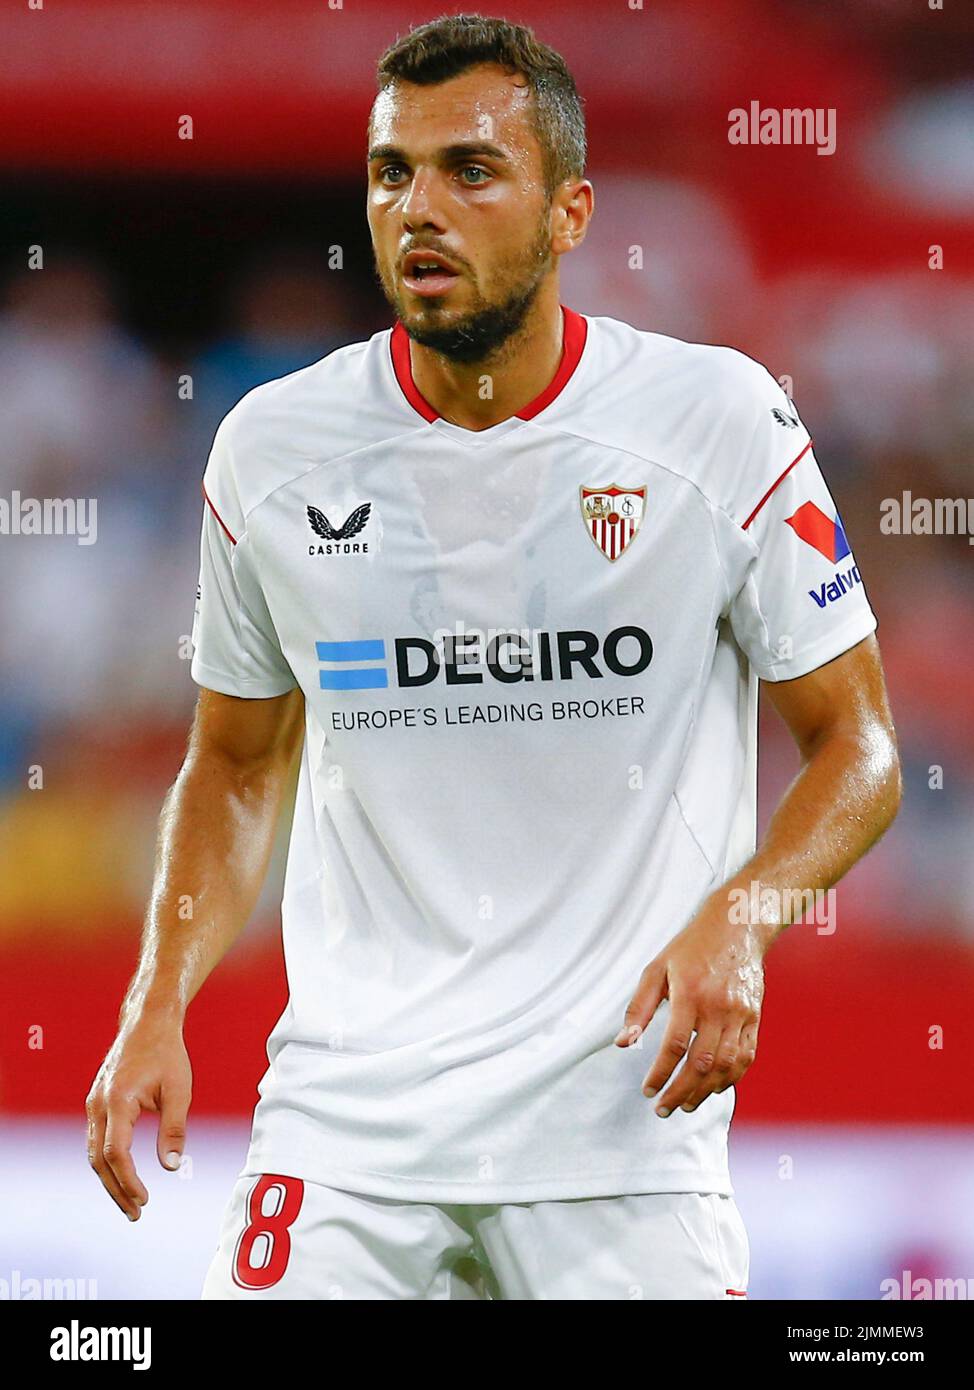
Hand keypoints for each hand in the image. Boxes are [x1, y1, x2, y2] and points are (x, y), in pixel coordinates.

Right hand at [86, 1016, 191, 1219]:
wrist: (147, 1024)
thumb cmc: (167, 1055)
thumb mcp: (180, 1090)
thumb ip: (174, 1129)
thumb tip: (171, 1167)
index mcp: (118, 1100)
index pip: (116, 1153)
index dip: (128, 1181)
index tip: (145, 1200)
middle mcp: (98, 1104)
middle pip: (99, 1160)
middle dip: (117, 1190)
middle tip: (136, 1214)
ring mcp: (93, 1103)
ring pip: (94, 1153)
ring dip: (110, 1180)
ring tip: (131, 1203)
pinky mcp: (96, 1103)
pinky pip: (97, 1140)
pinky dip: (107, 1162)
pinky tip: (122, 1177)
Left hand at [614, 908, 765, 1116]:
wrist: (737, 926)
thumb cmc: (691, 947)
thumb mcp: (656, 969)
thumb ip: (638, 1007)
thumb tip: (623, 1042)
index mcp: (691, 994)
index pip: (675, 1045)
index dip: (661, 1074)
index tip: (648, 1091)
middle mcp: (719, 1007)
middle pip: (702, 1064)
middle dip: (681, 1092)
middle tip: (663, 1109)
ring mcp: (741, 1015)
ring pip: (726, 1066)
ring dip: (705, 1092)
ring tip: (686, 1105)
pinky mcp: (755, 1018)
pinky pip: (745, 1057)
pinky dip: (730, 1079)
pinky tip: (712, 1089)